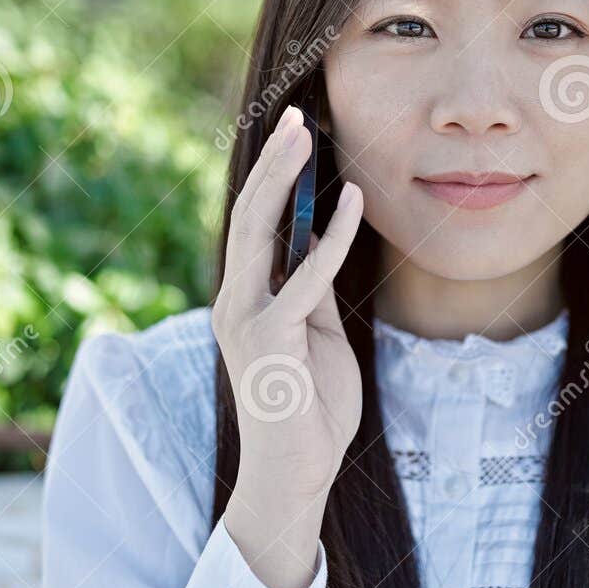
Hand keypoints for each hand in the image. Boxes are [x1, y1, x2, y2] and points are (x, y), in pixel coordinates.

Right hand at [211, 104, 364, 587]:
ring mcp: (245, 319)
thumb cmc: (310, 407)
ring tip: (305, 134)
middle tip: (295, 115)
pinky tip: (354, 203)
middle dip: (273, 162)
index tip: (295, 133)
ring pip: (260, 232)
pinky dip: (331, 238)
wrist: (296, 472)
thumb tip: (316, 237)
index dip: (273, 176)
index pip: (254, 224)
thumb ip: (310, 287)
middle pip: (249, 215)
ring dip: (285, 178)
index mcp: (244, 298)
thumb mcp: (316, 333)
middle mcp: (234, 301)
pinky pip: (304, 278)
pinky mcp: (269, 340)